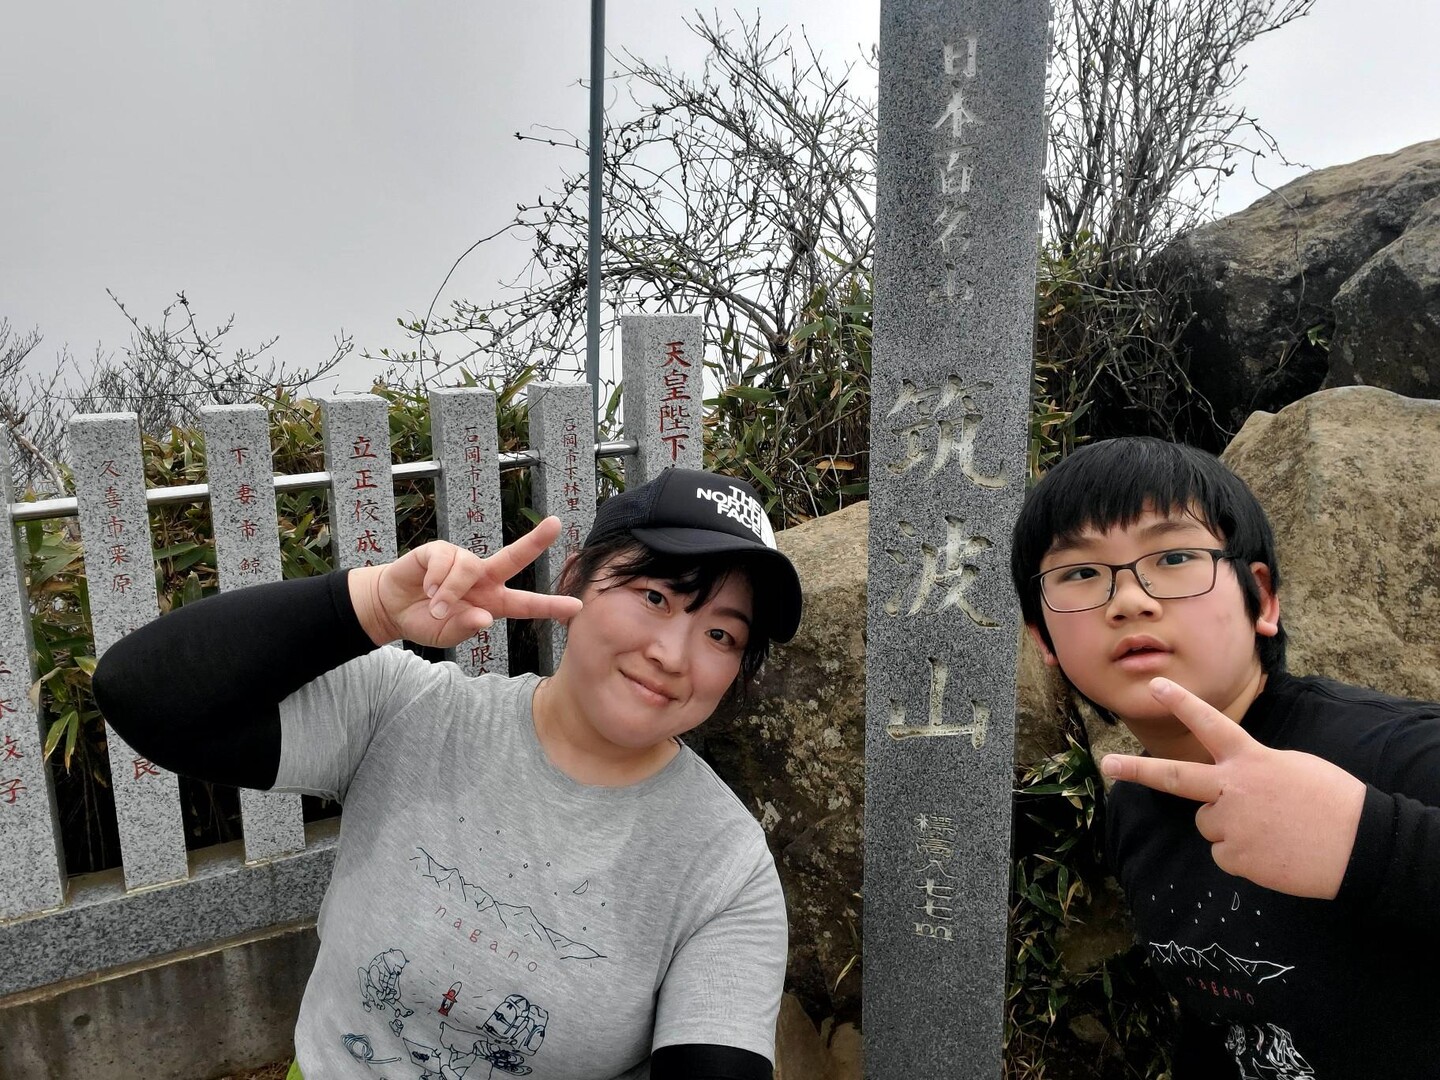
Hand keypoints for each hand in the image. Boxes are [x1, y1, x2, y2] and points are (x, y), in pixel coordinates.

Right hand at [350, 517, 582, 647]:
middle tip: (556, 523)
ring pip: (468, 568)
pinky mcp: (440, 551)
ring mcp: (463, 562)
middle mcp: (483, 578)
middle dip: (536, 541)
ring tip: (434, 604)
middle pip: (514, 557)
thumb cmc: (425, 621)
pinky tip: (425, 587)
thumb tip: (483, 618)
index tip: (577, 606)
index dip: (550, 606)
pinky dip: (435, 578)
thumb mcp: (444, 634)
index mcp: (492, 602)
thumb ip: (463, 628)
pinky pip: (445, 559)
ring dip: (450, 591)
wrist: (392, 607)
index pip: (525, 604)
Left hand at [1100, 677, 1365, 899]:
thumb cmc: (1334, 803)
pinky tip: (1274, 853)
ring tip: (1272, 831)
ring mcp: (1231, 824)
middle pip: (1175, 777)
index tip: (1155, 685)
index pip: (1210, 724)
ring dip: (1231, 828)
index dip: (1182, 703)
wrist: (1363, 847)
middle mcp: (1233, 789)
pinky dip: (1244, 856)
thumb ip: (1252, 771)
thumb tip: (1229, 788)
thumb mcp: (1291, 768)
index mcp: (1251, 760)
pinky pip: (1225, 855)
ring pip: (1209, 824)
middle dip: (1137, 770)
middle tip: (1107, 765)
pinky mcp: (1235, 858)